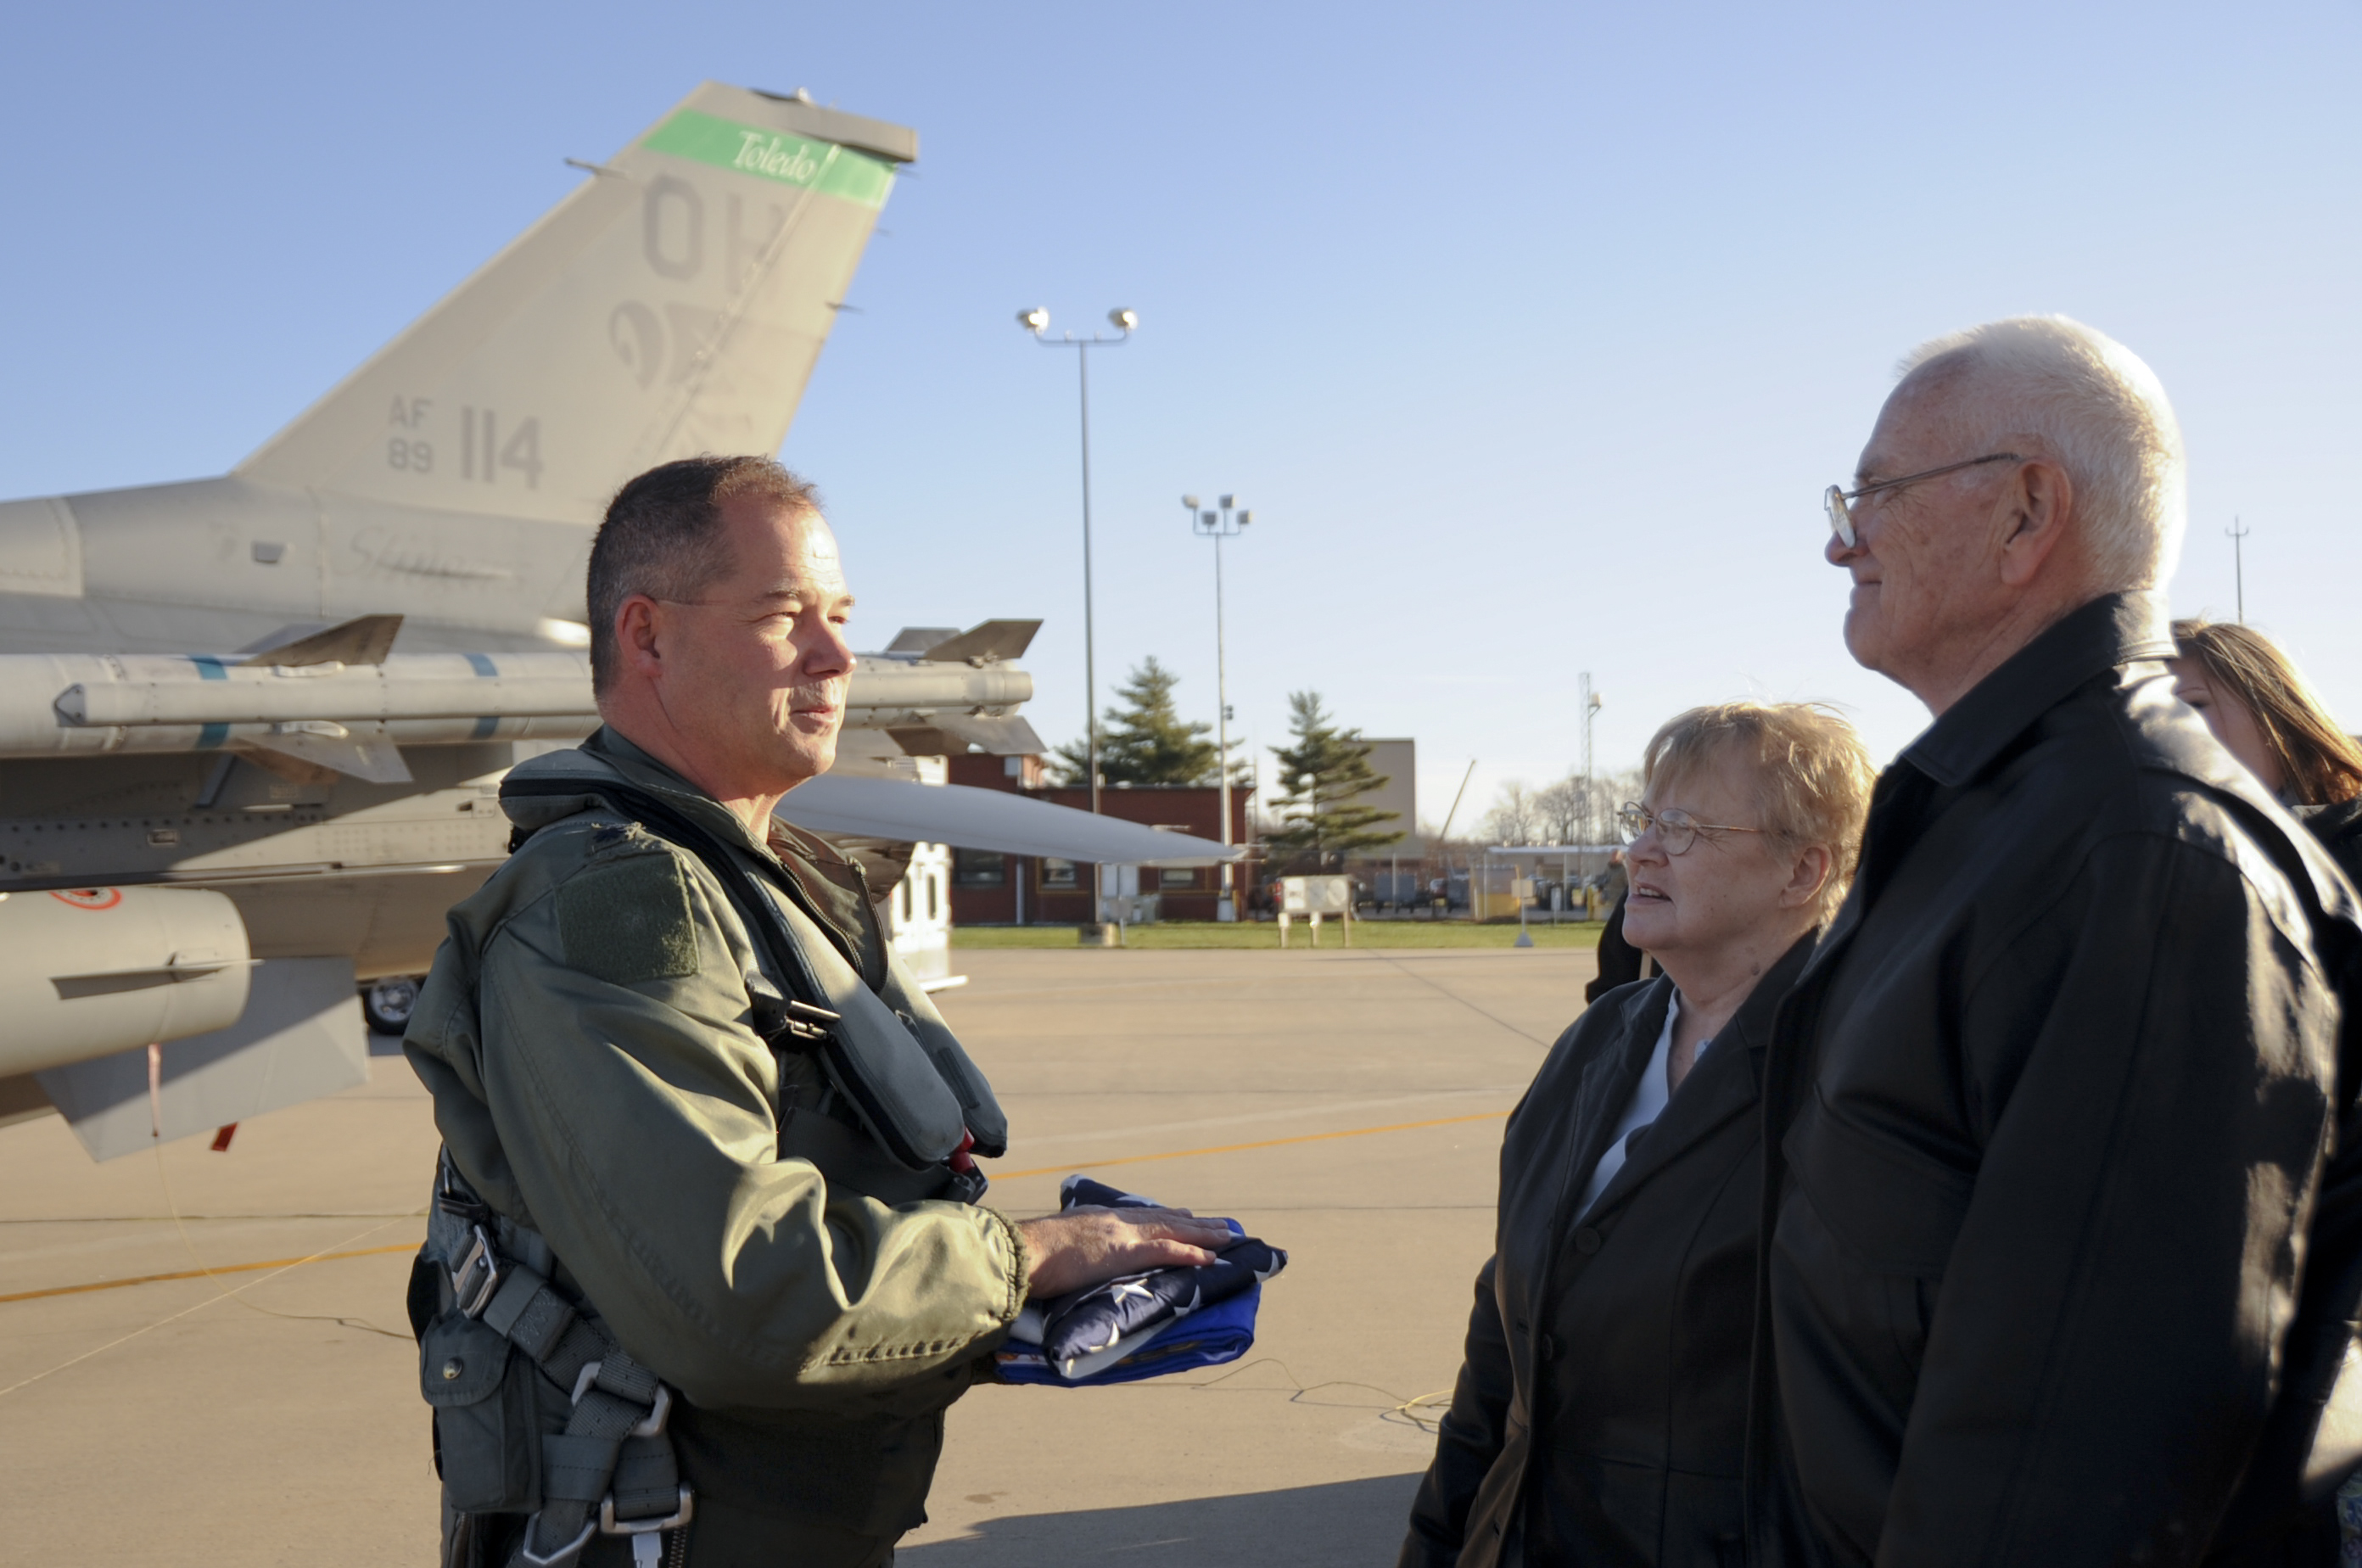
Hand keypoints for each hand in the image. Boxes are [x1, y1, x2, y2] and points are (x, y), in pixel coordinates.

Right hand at [1014, 1205, 1233, 1298]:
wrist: (1022, 1251)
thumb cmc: (1030, 1255)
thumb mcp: (1057, 1245)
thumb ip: (1072, 1248)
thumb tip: (1072, 1263)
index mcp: (1099, 1219)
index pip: (1141, 1217)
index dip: (1168, 1218)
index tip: (1187, 1217)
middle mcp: (1116, 1221)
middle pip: (1164, 1220)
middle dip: (1194, 1224)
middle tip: (1220, 1225)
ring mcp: (1122, 1234)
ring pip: (1174, 1231)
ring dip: (1203, 1235)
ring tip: (1228, 1236)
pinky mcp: (1125, 1251)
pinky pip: (1167, 1251)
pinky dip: (1191, 1254)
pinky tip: (1211, 1258)